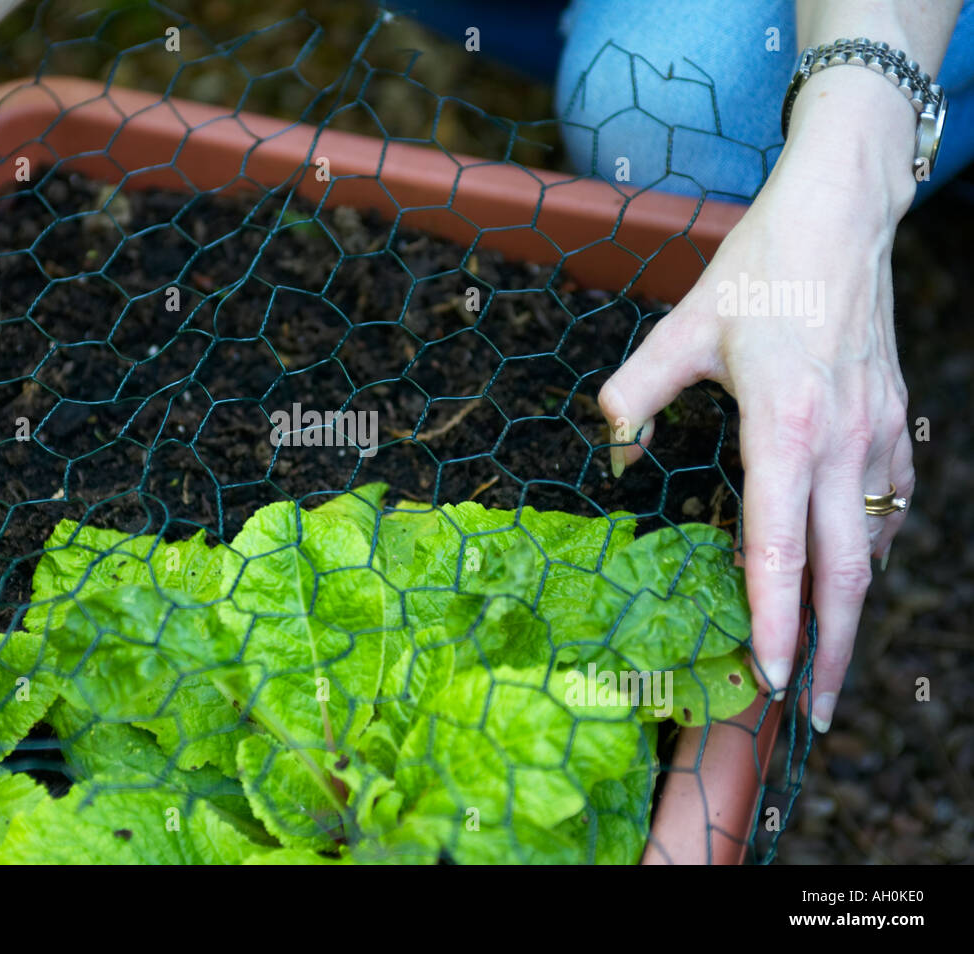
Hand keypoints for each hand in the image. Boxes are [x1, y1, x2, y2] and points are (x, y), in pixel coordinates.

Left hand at [599, 70, 917, 732]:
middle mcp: (843, 441)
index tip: (768, 676)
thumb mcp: (681, 327)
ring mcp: (879, 435)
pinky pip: (891, 508)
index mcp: (786, 424)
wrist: (840, 215)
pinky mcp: (896, 423)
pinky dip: (872, 552)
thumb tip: (615, 453)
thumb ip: (635, 396)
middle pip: (845, 571)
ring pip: (875, 546)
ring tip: (825, 661)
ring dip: (853, 609)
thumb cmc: (759, 271)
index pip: (780, 546)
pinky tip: (851, 574)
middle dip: (829, 649)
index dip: (774, 618)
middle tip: (810, 711)